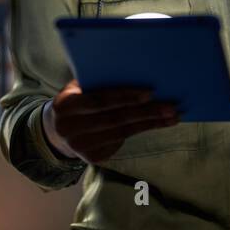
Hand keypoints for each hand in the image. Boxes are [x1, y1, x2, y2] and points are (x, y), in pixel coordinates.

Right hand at [45, 79, 179, 163]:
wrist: (57, 129)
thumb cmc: (75, 99)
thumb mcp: (78, 87)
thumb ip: (98, 82)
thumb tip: (134, 72)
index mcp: (64, 105)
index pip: (100, 100)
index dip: (125, 96)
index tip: (150, 92)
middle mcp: (70, 129)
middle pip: (115, 119)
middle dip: (146, 112)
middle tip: (170, 107)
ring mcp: (81, 146)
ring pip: (123, 132)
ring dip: (150, 124)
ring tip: (172, 116)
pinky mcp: (93, 157)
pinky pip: (121, 142)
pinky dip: (141, 131)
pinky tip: (158, 124)